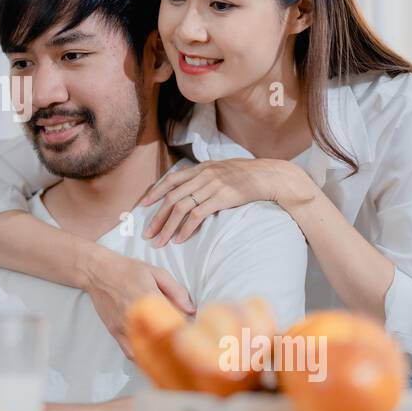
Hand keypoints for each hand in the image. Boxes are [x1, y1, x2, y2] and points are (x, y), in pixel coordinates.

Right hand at [80, 247, 195, 358]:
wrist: (97, 273)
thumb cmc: (127, 270)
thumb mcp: (156, 272)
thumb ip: (176, 291)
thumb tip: (191, 310)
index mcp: (149, 298)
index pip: (175, 321)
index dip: (187, 329)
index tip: (194, 331)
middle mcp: (135, 315)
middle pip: (162, 340)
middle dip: (175, 343)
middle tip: (184, 342)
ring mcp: (123, 327)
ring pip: (146, 351)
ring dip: (158, 353)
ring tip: (168, 350)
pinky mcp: (115, 332)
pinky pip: (130, 352)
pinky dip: (142, 356)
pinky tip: (150, 353)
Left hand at [141, 158, 314, 245]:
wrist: (268, 175)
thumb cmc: (246, 175)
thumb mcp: (221, 169)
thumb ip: (204, 175)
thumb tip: (189, 183)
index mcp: (200, 168)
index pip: (171, 180)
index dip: (155, 192)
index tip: (143, 206)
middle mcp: (202, 176)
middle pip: (171, 197)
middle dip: (156, 217)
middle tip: (147, 233)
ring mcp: (211, 186)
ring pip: (180, 208)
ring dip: (167, 227)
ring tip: (159, 242)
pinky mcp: (220, 198)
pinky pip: (197, 215)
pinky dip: (185, 229)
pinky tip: (179, 239)